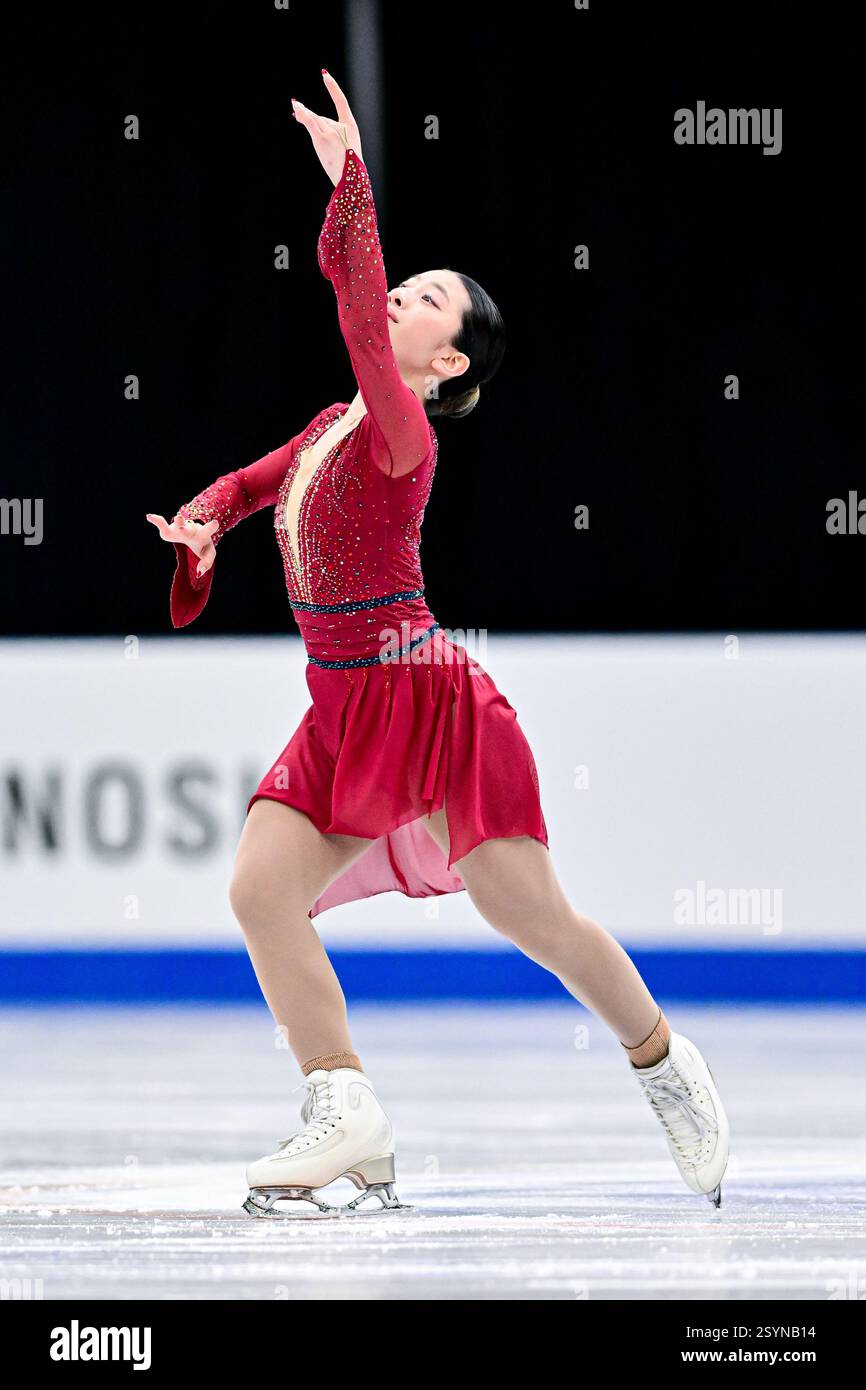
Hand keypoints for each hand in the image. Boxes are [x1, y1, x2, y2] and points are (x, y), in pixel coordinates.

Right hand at [146, 513, 218, 577]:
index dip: (211, 527)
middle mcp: (191, 529)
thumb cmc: (202, 545)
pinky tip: (149, 517)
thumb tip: (199, 573)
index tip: (215, 522)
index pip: (208, 531)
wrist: (192, 535)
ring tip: (178, 518)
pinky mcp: (169, 530)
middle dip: (187, 528)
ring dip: (179, 522)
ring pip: (179, 524)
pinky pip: (162, 524)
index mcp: (203, 534)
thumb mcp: (208, 553)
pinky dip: (156, 520)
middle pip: (190, 528)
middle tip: (185, 528)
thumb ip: (207, 563)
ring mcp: (180, 528)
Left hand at [292, 71, 362, 185]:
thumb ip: (317, 125)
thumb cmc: (342, 164)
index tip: (324, 74)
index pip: (341, 101)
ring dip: (308, 123)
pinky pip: (311, 122)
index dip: (334, 88)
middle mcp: (343, 126)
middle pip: (322, 119)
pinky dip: (303, 114)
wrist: (348, 182)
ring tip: (314, 136)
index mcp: (351, 126)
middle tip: (322, 143)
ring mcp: (332, 132)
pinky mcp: (322, 139)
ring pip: (315, 122)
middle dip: (316, 125)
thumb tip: (298, 110)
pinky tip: (295, 106)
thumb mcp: (333, 143)